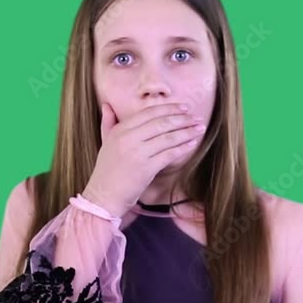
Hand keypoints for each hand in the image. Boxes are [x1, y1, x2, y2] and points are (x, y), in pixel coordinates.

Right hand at [82, 102, 205, 217]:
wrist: (103, 196)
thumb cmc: (106, 171)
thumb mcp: (104, 143)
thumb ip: (108, 122)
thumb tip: (107, 105)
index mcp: (120, 130)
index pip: (148, 113)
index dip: (168, 108)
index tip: (183, 108)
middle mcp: (128, 138)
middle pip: (161, 122)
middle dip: (182, 119)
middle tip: (196, 118)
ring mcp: (137, 153)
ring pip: (168, 137)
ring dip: (187, 132)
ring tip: (199, 128)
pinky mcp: (146, 168)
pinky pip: (169, 154)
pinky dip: (182, 148)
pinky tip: (192, 144)